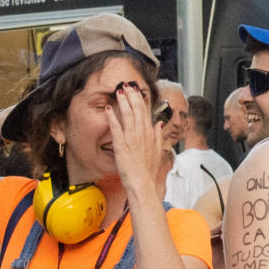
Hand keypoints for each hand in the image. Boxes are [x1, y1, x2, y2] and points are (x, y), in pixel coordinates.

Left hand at [106, 81, 166, 197]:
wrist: (143, 183)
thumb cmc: (148, 171)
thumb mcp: (157, 151)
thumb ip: (158, 136)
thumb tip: (159, 124)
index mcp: (150, 134)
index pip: (145, 112)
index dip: (140, 99)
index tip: (136, 91)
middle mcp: (142, 133)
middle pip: (137, 109)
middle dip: (132, 95)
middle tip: (126, 85)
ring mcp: (132, 138)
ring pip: (128, 114)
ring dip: (123, 101)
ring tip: (118, 91)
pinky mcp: (122, 144)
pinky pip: (116, 127)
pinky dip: (112, 117)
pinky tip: (108, 108)